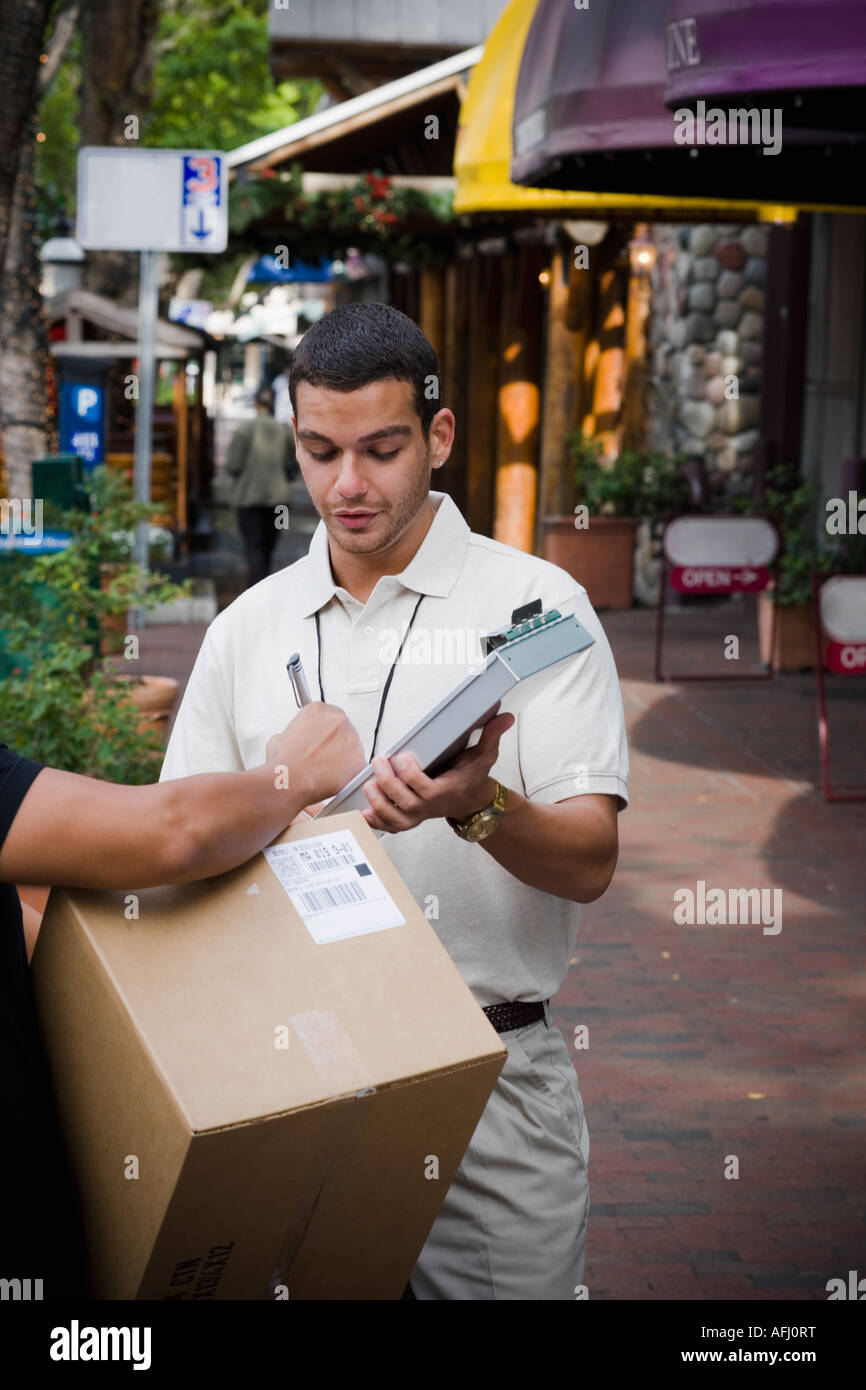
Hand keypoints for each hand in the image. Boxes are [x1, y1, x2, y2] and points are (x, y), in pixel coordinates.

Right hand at [265, 703, 364, 806]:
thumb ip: (293, 733)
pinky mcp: (360, 759)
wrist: (291, 781)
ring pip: (353, 749)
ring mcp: (352, 738)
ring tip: (326, 771)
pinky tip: (335, 780)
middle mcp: (338, 720)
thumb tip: (294, 739)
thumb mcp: (278, 738)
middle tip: (323, 758)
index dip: (324, 733)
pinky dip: (350, 775)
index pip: (328, 717)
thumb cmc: (284, 763)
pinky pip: (358, 767)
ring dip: (343, 759)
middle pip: (343, 731)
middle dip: (336, 745)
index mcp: (319, 710)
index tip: (320, 743)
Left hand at [361, 711, 514, 832]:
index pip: (426, 789)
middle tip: (379, 762)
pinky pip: (392, 827)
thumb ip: (492, 735)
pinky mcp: (411, 819)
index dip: (411, 775)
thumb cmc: (474, 776)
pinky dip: (376, 822)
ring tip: (369, 783)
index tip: (402, 757)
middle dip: (389, 784)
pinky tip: (363, 812)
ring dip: (379, 803)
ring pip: (396, 818)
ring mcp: (420, 815)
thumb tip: (505, 716)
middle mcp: (431, 806)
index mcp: (446, 790)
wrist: (472, 801)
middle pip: (406, 802)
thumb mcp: (485, 755)